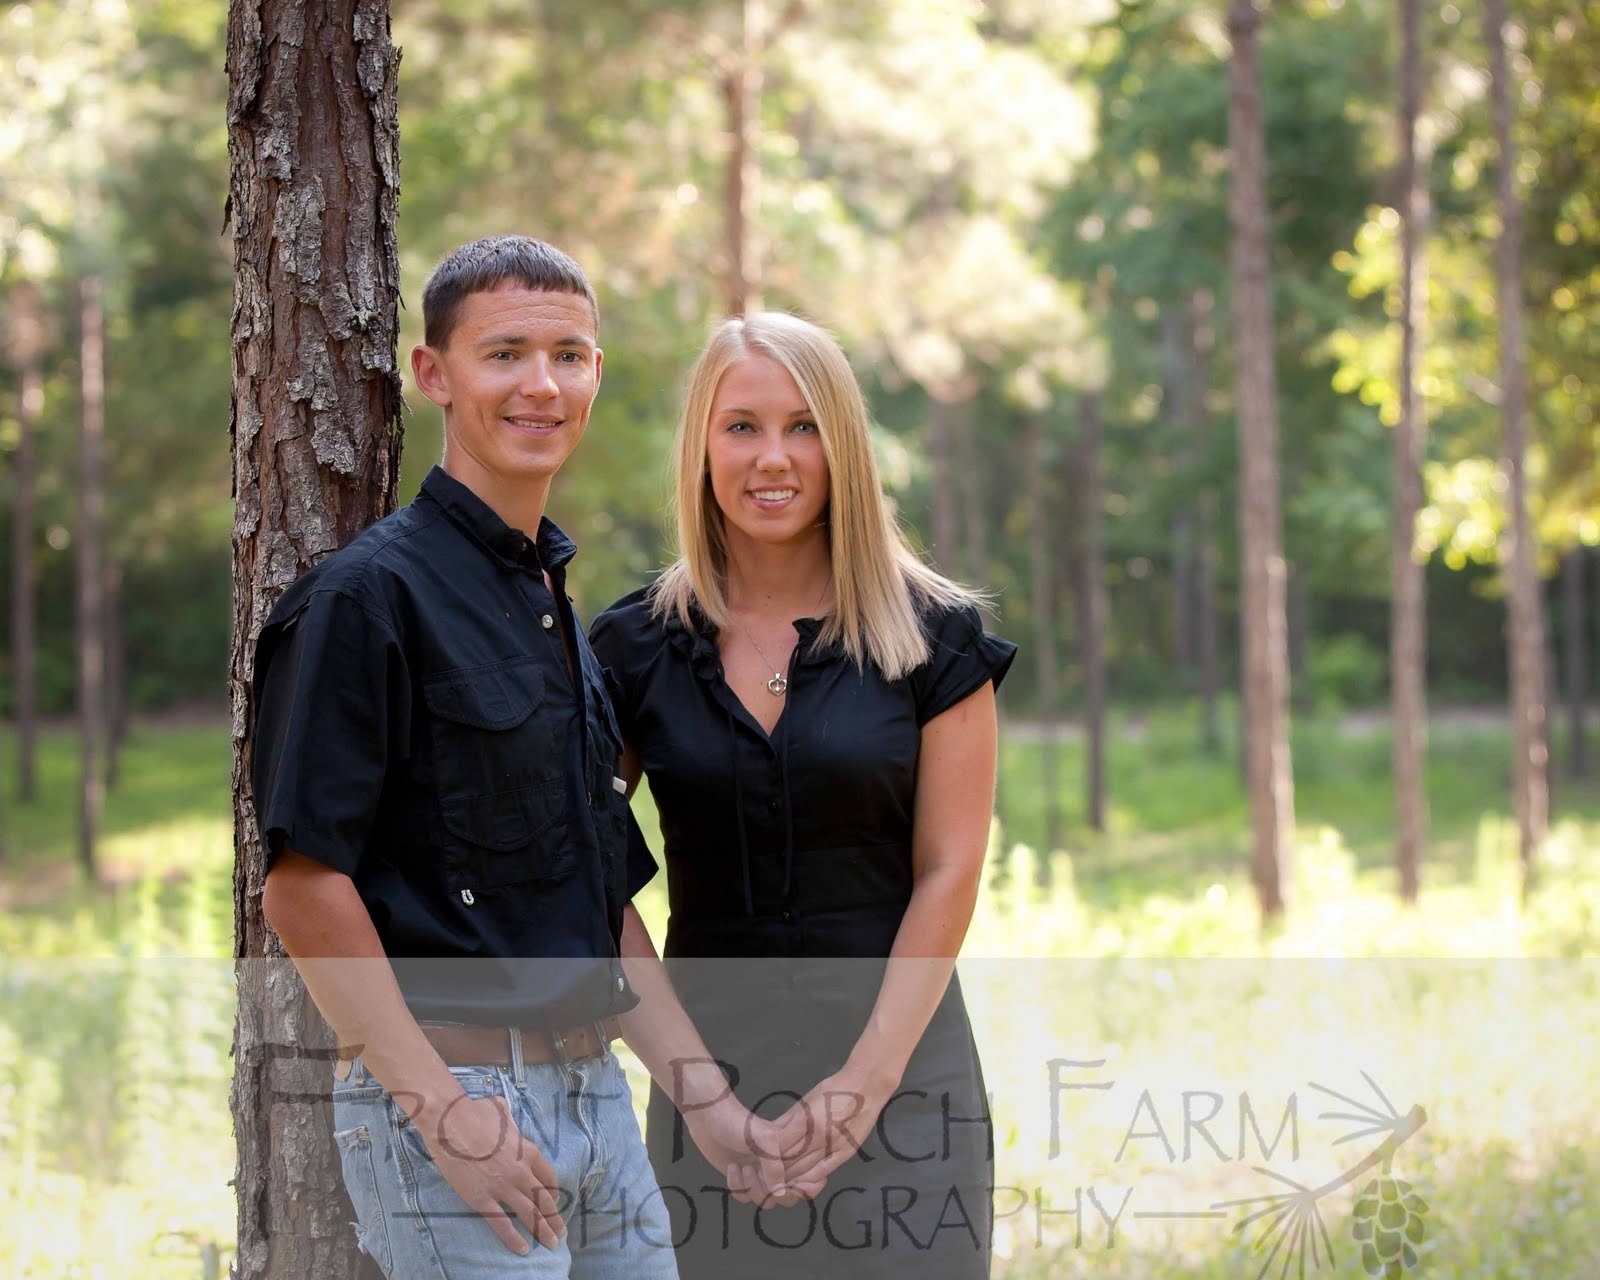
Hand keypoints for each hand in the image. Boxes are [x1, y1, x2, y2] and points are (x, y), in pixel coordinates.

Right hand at [416, 1091, 564, 1254]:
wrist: (450, 1122)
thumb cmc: (474, 1112)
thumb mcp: (502, 1111)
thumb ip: (509, 1119)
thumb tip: (504, 1111)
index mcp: (528, 1151)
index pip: (549, 1177)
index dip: (555, 1193)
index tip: (556, 1203)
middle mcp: (520, 1171)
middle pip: (544, 1200)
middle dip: (555, 1219)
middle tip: (561, 1232)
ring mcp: (502, 1187)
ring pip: (529, 1214)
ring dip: (543, 1230)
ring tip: (552, 1243)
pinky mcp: (482, 1199)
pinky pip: (502, 1223)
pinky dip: (514, 1239)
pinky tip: (523, 1249)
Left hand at [684, 1096, 794, 1207]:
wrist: (709, 1118)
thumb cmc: (739, 1123)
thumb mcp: (763, 1141)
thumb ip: (774, 1168)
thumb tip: (781, 1194)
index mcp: (789, 1154)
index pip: (804, 1182)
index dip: (796, 1189)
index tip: (782, 1185)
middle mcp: (776, 1167)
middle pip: (783, 1197)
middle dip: (767, 1190)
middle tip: (754, 1170)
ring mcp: (759, 1174)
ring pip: (763, 1200)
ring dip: (751, 1187)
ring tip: (743, 1167)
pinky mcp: (741, 1179)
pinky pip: (744, 1196)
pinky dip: (736, 1186)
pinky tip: (731, 1167)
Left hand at [768, 1063, 897, 1201]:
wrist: (866, 1087)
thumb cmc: (834, 1088)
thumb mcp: (806, 1100)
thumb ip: (787, 1119)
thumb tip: (769, 1134)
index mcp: (807, 1120)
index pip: (780, 1145)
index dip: (765, 1155)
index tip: (756, 1160)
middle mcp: (819, 1137)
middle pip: (789, 1161)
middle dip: (773, 1170)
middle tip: (761, 1175)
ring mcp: (833, 1147)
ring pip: (804, 1171)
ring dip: (788, 1178)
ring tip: (775, 1182)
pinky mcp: (845, 1154)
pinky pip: (822, 1174)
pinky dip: (808, 1181)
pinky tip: (798, 1185)